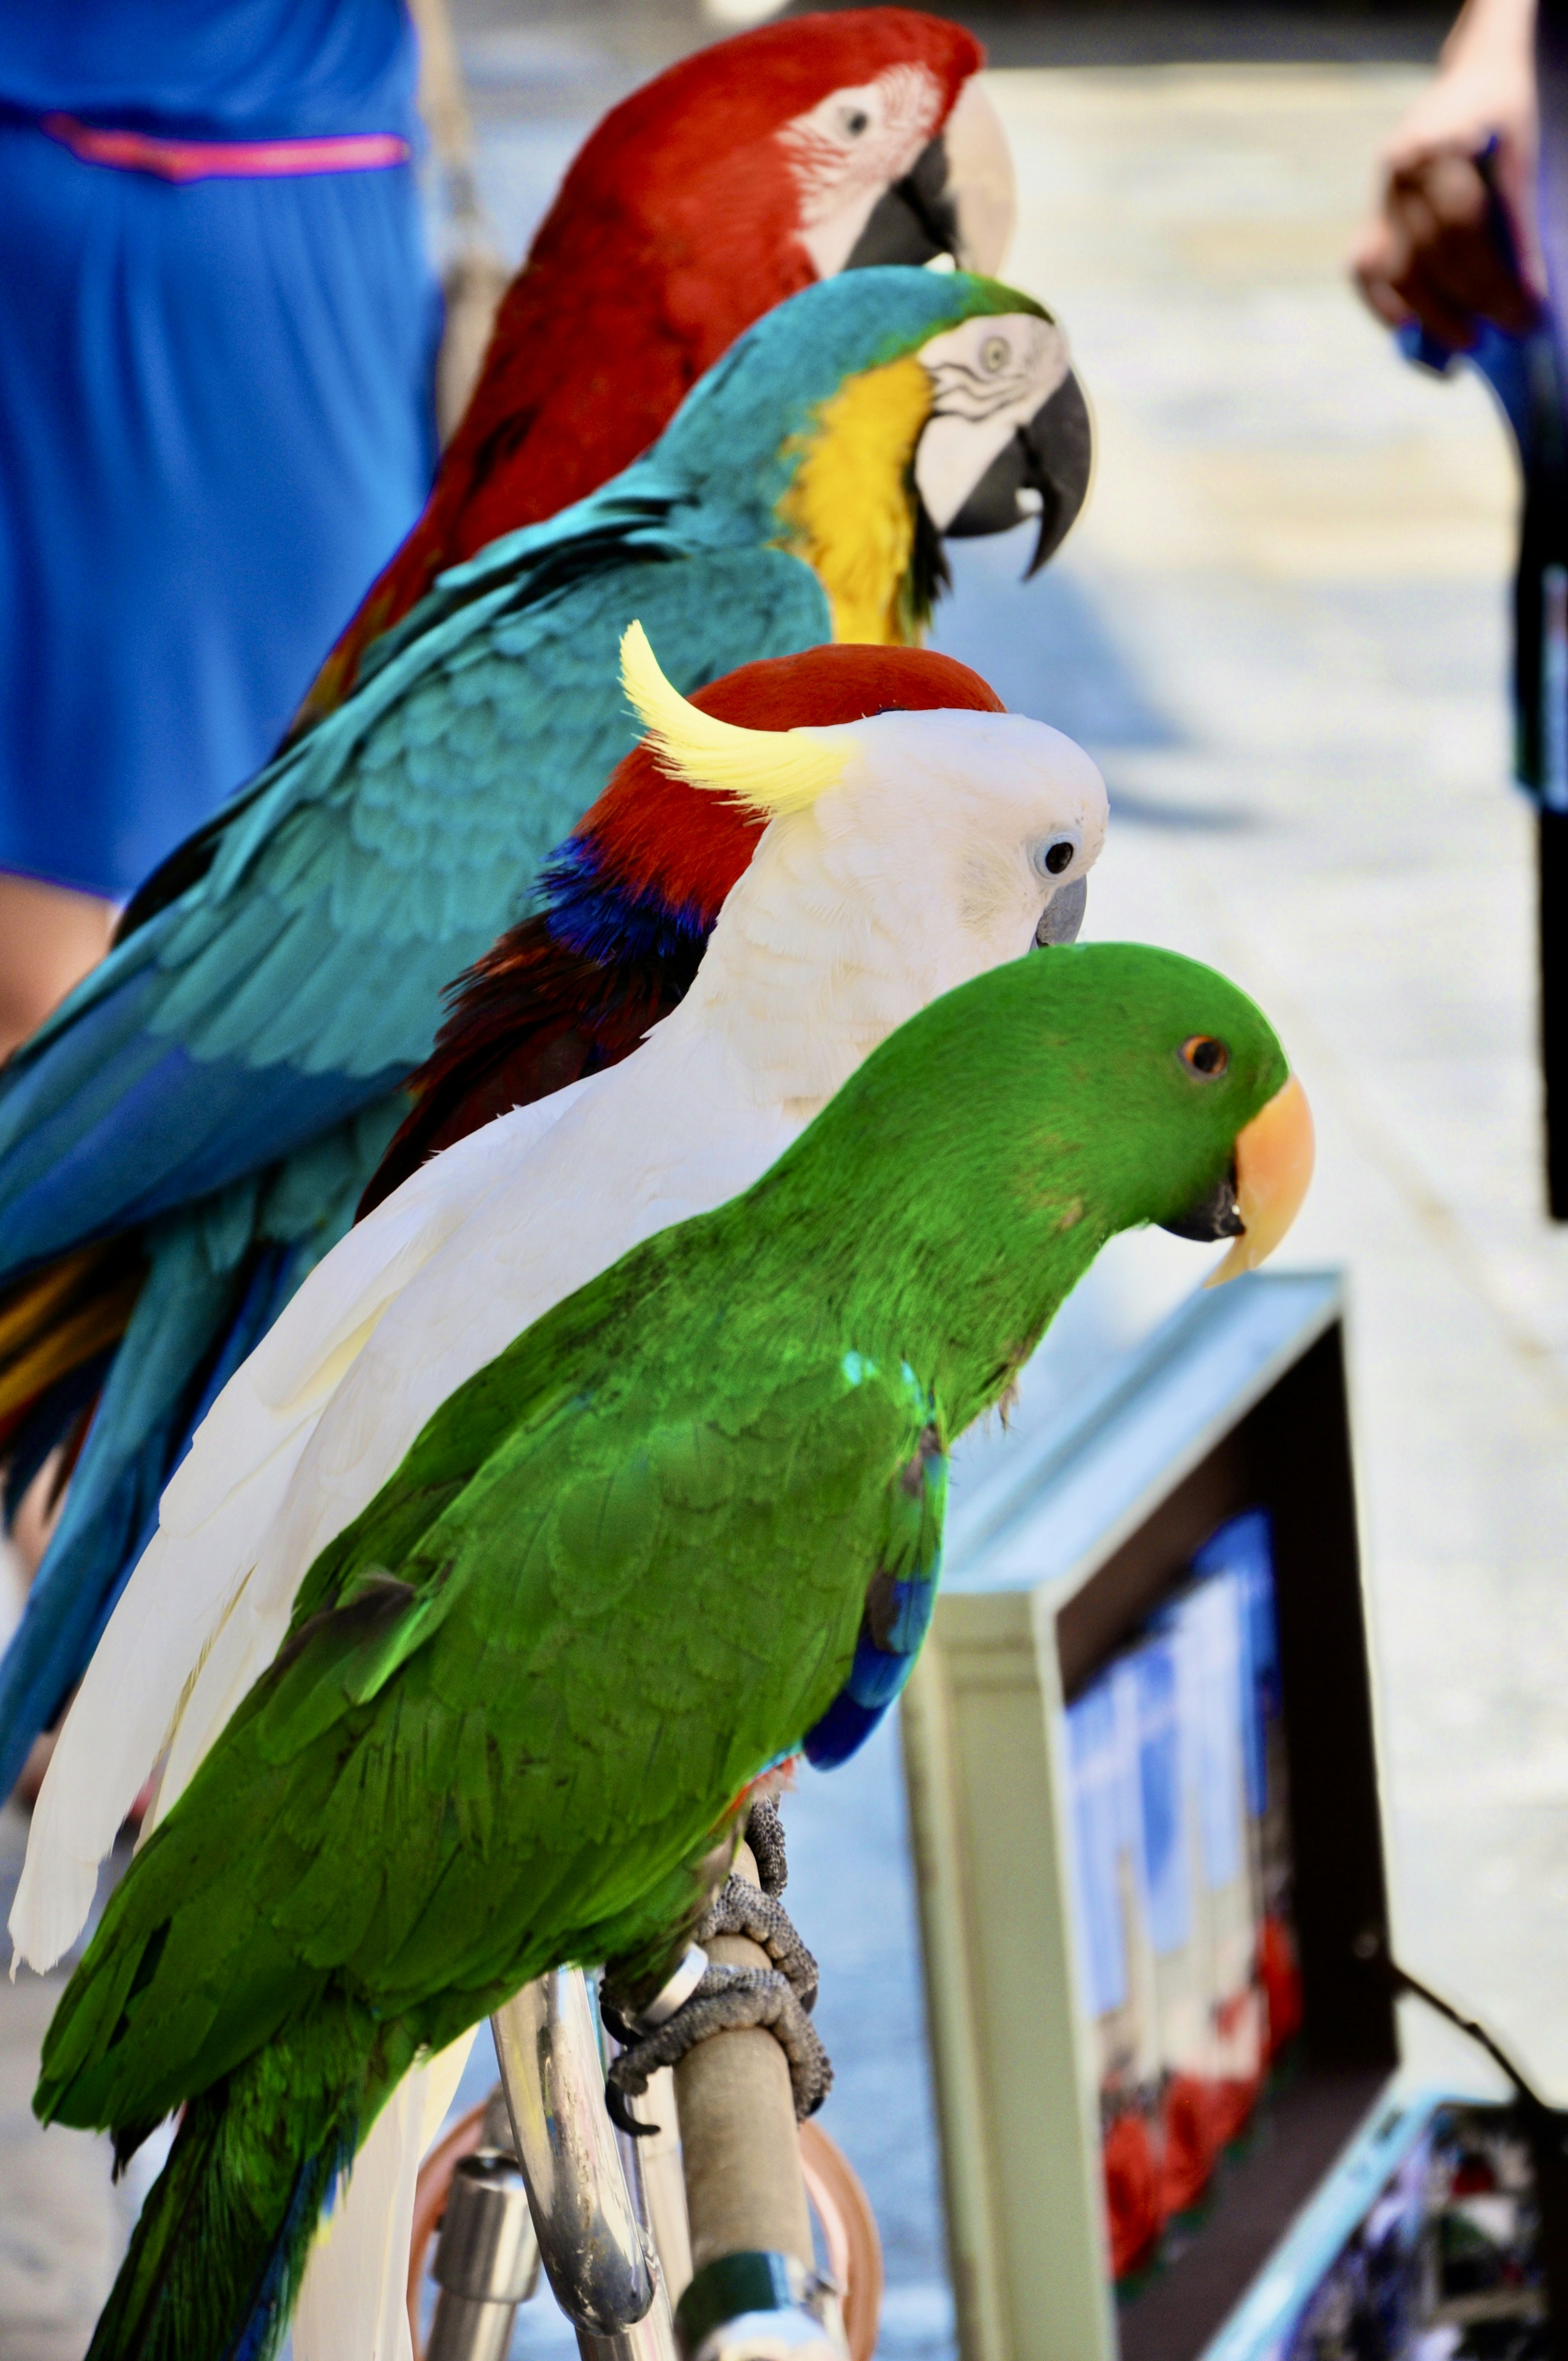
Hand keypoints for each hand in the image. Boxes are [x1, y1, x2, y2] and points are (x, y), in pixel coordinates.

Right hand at [1349, 0, 1542, 347]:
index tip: (1526, 311)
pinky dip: (1384, 305)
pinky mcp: (1372, 215)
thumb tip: (1524, 292)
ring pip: (1395, 269)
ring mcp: (1381, 194)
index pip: (1465, 221)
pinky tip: (1410, 329)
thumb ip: (1517, 218)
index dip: (1495, 272)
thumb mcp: (1520, 155)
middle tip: (1508, 331)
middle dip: (1473, 300)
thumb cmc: (1505, 119)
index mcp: (1441, 143)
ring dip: (1430, 314)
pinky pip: (1365, 271)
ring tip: (1466, 343)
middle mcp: (1401, 169)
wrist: (1471, 83)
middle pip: (1431, 251)